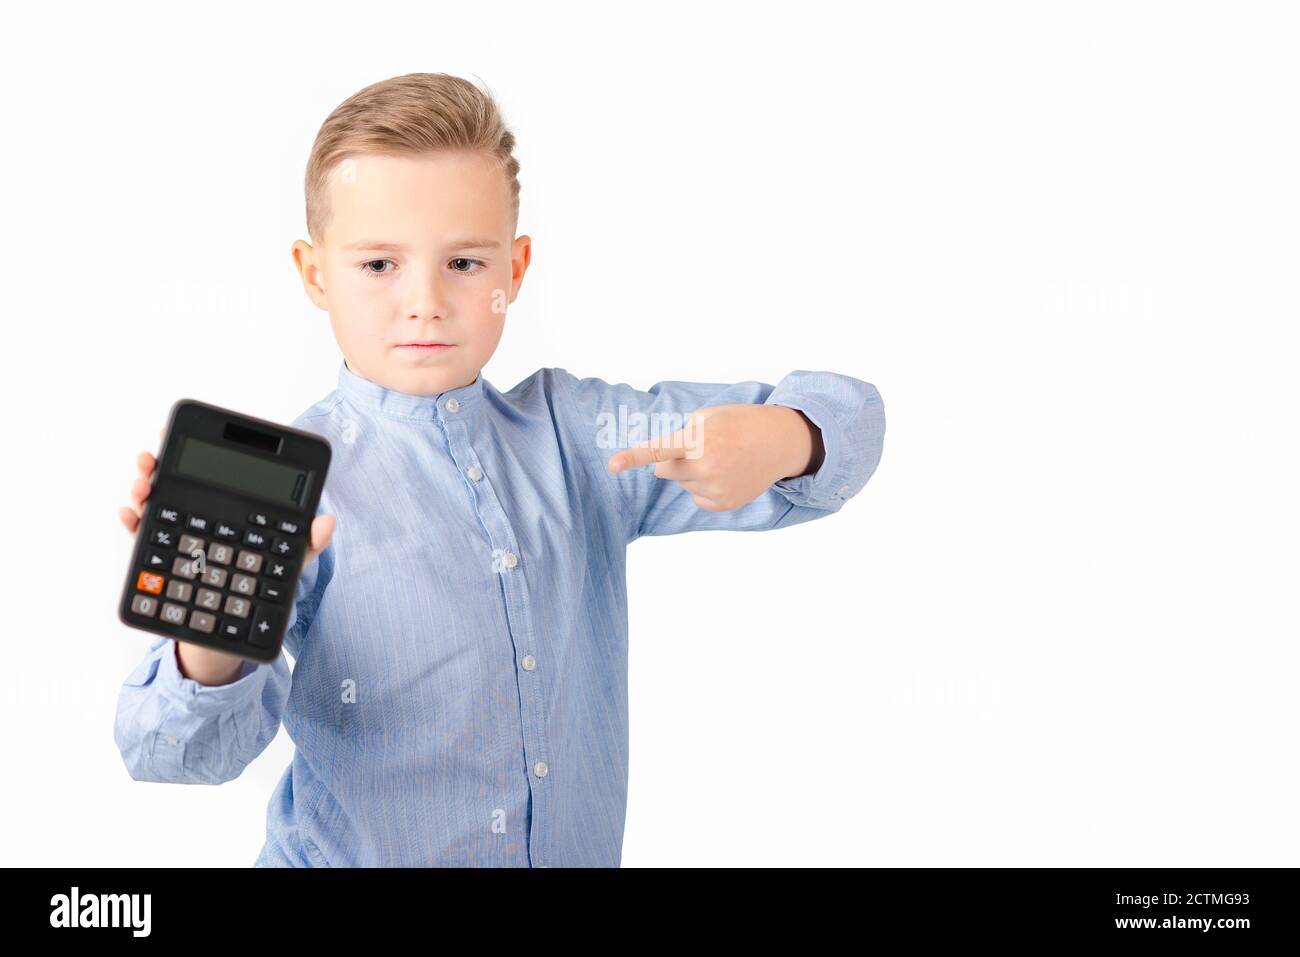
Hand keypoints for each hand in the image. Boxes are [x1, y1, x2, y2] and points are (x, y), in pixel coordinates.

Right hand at [118, 427, 336, 565]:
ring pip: (156, 503)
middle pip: (176, 480)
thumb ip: (309, 541)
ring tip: (140, 489)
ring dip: (142, 490)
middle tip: (148, 461)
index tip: (172, 433)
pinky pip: (144, 539)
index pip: (216, 468)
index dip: (193, 447)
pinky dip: (133, 525)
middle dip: (156, 464)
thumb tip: (327, 522)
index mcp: (232, 504)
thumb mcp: (293, 559)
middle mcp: (202, 511)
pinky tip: (129, 517)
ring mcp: (180, 533)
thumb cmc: (267, 580)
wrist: (239, 623)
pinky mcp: (164, 559)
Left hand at [605, 404, 821, 510]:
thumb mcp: (709, 415)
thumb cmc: (741, 422)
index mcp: (699, 440)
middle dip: (673, 460)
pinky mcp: (723, 504)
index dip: (633, 457)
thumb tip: (666, 459)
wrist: (780, 442)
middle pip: (664, 470)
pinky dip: (704, 487)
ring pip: (682, 484)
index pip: (659, 450)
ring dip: (692, 472)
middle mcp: (705, 467)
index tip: (612, 466)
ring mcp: (715, 489)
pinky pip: (696, 498)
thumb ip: (682, 434)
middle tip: (701, 448)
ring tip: (721, 459)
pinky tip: (726, 474)